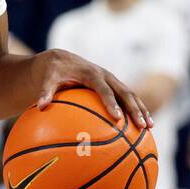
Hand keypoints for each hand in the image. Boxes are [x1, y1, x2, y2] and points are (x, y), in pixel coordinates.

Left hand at [36, 49, 151, 129]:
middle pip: (125, 93)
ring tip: (149, 128)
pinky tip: (140, 128)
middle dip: (135, 109)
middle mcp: (106, 76)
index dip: (111, 103)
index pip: (104, 89)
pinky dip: (136, 110)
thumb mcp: (47, 78)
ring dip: (142, 110)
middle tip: (142, 126)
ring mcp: (112, 81)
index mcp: (92, 74)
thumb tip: (40, 106)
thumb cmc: (52, 71)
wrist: (60, 60)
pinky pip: (127, 99)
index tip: (117, 118)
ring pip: (131, 95)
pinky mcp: (113, 86)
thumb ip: (45, 91)